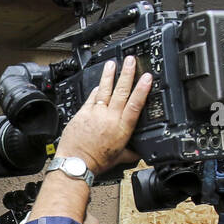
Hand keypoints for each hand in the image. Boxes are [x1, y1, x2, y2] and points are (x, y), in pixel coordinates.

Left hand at [55, 57, 151, 174]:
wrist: (76, 163)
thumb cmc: (96, 162)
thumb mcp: (119, 158)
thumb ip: (131, 153)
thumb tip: (140, 153)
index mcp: (122, 128)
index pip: (135, 104)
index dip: (142, 89)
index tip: (147, 77)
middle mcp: (110, 118)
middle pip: (121, 91)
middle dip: (127, 74)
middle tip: (131, 60)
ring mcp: (96, 113)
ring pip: (105, 90)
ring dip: (110, 75)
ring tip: (113, 64)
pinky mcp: (83, 113)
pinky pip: (91, 97)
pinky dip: (96, 89)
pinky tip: (99, 84)